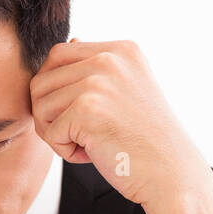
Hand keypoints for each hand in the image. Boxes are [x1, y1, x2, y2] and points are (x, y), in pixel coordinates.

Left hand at [30, 39, 212, 213]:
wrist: (172, 175)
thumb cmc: (147, 141)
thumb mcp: (129, 89)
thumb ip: (99, 67)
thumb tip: (74, 38)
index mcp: (120, 50)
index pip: (57, 56)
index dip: (56, 91)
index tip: (81, 116)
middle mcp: (109, 58)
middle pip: (42, 81)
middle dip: (50, 114)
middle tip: (78, 135)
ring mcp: (98, 82)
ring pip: (39, 106)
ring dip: (57, 133)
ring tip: (88, 144)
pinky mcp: (87, 109)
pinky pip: (50, 133)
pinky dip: (65, 151)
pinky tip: (93, 154)